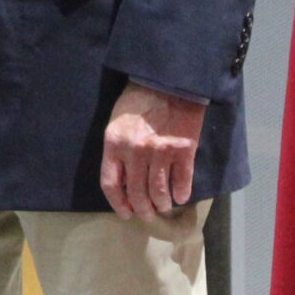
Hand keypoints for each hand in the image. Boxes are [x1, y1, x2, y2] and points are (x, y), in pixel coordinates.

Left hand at [99, 80, 205, 219]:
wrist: (169, 80)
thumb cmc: (139, 99)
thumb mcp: (118, 121)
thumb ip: (117, 149)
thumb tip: (124, 178)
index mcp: (114, 143)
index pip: (111, 184)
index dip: (118, 203)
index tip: (126, 213)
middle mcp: (135, 152)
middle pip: (136, 193)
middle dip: (143, 209)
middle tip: (148, 214)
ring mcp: (160, 152)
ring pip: (159, 192)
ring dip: (162, 204)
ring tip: (164, 207)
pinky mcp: (183, 150)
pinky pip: (182, 182)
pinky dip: (182, 194)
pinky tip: (181, 196)